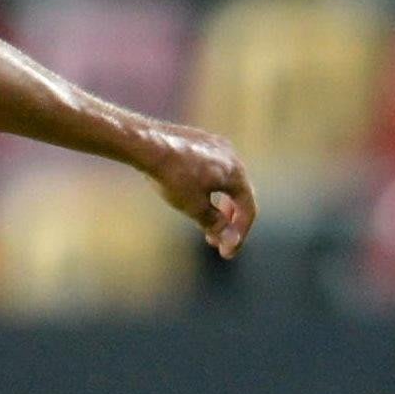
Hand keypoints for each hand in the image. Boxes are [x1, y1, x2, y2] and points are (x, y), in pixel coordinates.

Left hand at [134, 121, 256, 257]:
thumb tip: (228, 239)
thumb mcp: (195, 207)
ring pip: (225, 182)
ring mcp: (216, 145)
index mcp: (236, 173)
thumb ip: (215, 224)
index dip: (239, 234)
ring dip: (219, 206)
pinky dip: (210, 189)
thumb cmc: (173, 176)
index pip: (248, 208)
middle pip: (239, 195)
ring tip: (205, 222)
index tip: (227, 252)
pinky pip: (213, 170)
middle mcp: (231, 156)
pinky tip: (194, 197)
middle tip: (216, 241)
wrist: (146, 144)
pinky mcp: (200, 140)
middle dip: (229, 221)